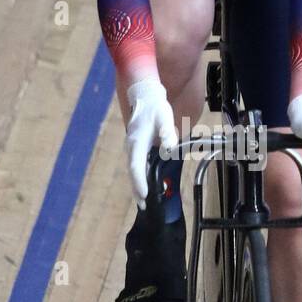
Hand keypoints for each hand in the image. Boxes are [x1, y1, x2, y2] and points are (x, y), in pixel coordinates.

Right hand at [125, 78, 178, 207]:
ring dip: (138, 185)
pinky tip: (145, 186)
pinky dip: (140, 178)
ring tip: (143, 202)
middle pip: (133, 172)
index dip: (140, 182)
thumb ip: (167, 132)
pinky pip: (137, 166)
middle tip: (143, 205)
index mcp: (137, 141)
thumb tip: (170, 148)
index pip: (137, 166)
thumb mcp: (164, 117)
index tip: (144, 195)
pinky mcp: (137, 148)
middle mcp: (132, 147)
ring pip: (134, 170)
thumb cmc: (155, 107)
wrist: (145, 96)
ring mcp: (133, 148)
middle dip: (137, 189)